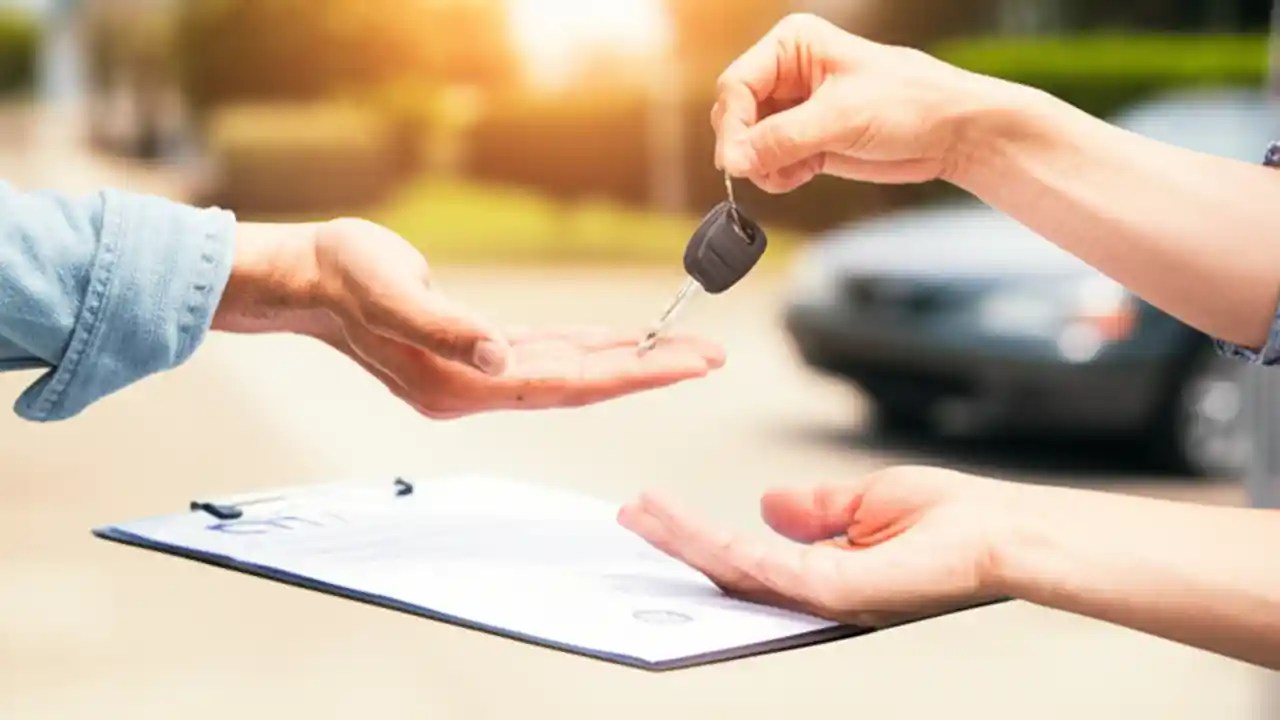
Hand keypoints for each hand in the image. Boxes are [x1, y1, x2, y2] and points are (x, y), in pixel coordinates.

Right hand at [214, 218, 724, 418]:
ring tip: (682, 349)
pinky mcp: (474, 350)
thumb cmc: (344, 275)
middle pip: (583, 383)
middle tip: (712, 357)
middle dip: (649, 370)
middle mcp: (477, 386)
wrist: (305, 277)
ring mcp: (475, 373)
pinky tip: (617, 341)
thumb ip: (445, 328)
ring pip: (570, 370)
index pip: (570, 384)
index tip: (689, 363)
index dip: (635, 374)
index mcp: (463, 382)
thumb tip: (499, 356)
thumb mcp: (390, 292)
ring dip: (626, 360)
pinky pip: (546, 355)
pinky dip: (587, 348)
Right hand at [619, 466, 1014, 625]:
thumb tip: (767, 505)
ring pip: (732, 570)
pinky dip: (711, 540)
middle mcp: (816, 593)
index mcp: (824, 574)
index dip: (698, 541)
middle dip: (674, 544)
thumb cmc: (955, 521)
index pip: (747, 561)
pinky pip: (758, 565)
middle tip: (629, 519)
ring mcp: (823, 596)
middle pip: (728, 572)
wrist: (1004, 532)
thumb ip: (815, 508)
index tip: (660, 513)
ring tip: (641, 513)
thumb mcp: (867, 502)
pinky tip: (680, 518)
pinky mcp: (834, 590)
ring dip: (679, 540)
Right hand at [714, 14, 1014, 192]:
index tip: (736, 161)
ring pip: (749, 143)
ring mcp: (796, 108)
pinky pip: (770, 161)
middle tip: (764, 169)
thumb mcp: (840, 118)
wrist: (951, 133)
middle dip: (747, 146)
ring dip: (763, 164)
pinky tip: (805, 173)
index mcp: (793, 45)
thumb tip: (734, 160)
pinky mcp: (807, 139)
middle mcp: (788, 72)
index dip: (732, 125)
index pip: (737, 85)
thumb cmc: (910, 103)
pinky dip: (779, 174)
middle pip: (736, 115)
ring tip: (795, 170)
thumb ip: (781, 139)